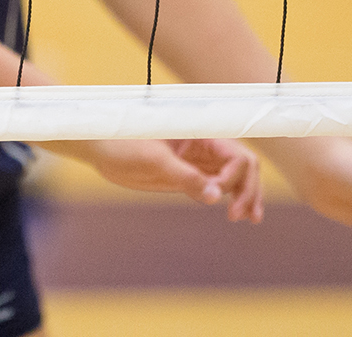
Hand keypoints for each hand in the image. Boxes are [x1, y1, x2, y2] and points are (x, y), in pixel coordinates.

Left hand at [59, 137, 262, 222]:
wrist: (99, 147)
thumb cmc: (122, 143)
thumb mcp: (154, 160)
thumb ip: (185, 176)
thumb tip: (214, 196)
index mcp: (199, 132)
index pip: (236, 153)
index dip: (235, 175)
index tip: (216, 193)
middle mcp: (204, 145)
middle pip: (244, 166)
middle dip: (249, 189)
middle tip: (240, 216)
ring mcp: (198, 161)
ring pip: (235, 177)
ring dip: (247, 195)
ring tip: (252, 218)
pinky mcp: (189, 174)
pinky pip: (218, 186)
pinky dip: (231, 198)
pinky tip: (239, 213)